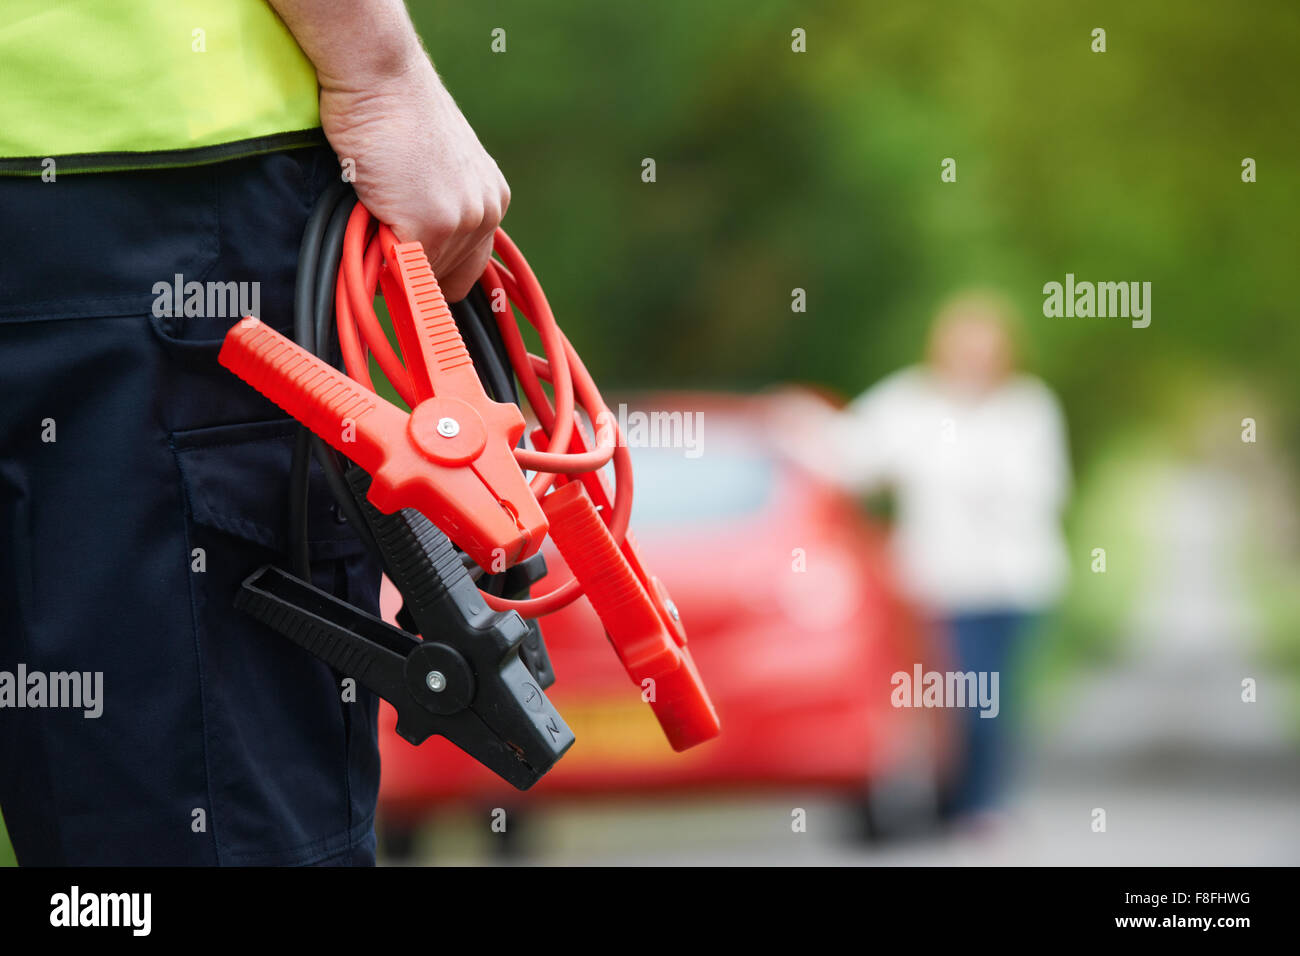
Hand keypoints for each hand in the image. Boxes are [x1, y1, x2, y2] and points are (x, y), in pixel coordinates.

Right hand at [319, 54, 509, 302]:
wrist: (380, 77)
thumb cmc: (396, 112)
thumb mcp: (436, 166)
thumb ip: (440, 208)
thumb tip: (415, 257)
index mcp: (491, 199)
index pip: (469, 267)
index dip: (434, 267)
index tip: (409, 257)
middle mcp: (487, 212)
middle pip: (449, 278)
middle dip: (415, 265)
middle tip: (385, 225)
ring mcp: (462, 221)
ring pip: (422, 276)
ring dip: (394, 256)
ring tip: (377, 207)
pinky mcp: (431, 226)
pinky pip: (398, 267)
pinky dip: (376, 251)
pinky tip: (368, 210)